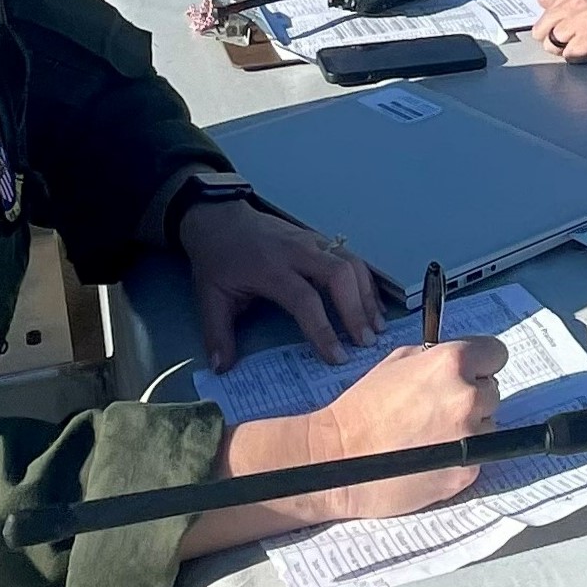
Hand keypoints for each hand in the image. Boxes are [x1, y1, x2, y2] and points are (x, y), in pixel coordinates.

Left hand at [179, 200, 385, 371]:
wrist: (220, 217)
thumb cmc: (218, 258)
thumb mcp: (209, 295)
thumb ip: (217, 334)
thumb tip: (222, 369)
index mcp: (270, 268)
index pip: (305, 299)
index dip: (323, 329)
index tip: (336, 357)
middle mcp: (297, 252)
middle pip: (339, 274)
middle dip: (357, 309)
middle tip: (366, 342)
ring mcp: (312, 242)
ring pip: (351, 264)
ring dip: (367, 296)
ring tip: (377, 327)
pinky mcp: (320, 240)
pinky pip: (351, 259)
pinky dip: (366, 282)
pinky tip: (373, 305)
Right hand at [315, 337, 508, 519]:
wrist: (339, 458)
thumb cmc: (364, 407)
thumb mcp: (398, 361)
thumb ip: (438, 358)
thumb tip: (463, 363)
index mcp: (453, 363)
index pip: (497, 353)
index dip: (481, 363)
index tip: (469, 373)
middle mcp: (469, 396)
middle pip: (492, 391)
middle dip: (472, 397)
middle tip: (440, 408)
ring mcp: (472, 436)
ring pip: (489, 425)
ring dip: (470, 428)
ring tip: (433, 435)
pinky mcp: (469, 470)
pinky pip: (478, 455)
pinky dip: (462, 455)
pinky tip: (432, 455)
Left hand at [532, 0, 586, 72]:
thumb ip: (565, 1)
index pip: (544, 15)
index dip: (553, 29)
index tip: (567, 34)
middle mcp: (579, 2)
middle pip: (543, 30)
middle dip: (556, 42)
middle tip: (579, 42)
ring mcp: (585, 19)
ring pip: (554, 43)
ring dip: (569, 51)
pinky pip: (569, 55)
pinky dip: (580, 59)